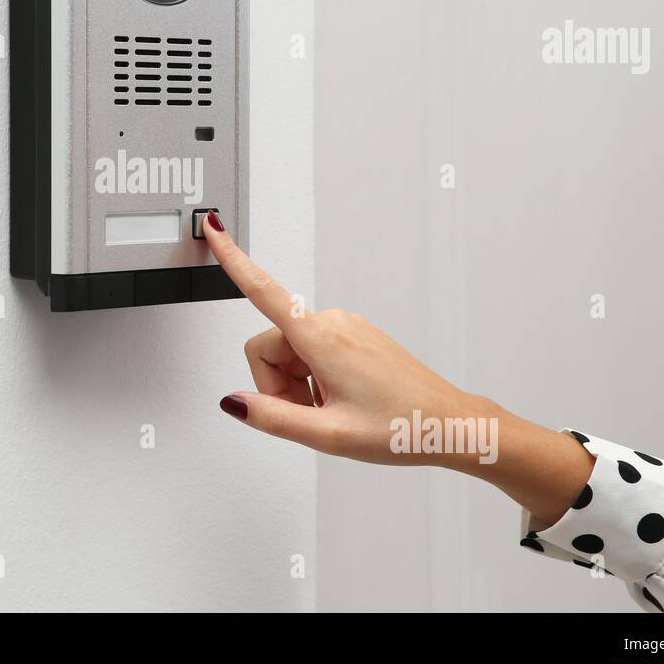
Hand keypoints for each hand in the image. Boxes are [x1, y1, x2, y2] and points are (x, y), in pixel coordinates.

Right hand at [202, 211, 592, 522]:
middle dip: (276, 384)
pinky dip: (313, 379)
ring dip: (297, 385)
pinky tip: (339, 400)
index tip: (214, 228)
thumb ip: (273, 419)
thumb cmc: (402, 426)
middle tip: (307, 415)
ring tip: (329, 411)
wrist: (449, 423)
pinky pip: (311, 351)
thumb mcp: (329, 435)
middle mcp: (333, 322)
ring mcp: (346, 326)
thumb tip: (234, 402)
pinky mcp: (354, 334)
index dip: (233, 259)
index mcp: (323, 339)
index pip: (263, 292)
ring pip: (289, 351)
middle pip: (270, 345)